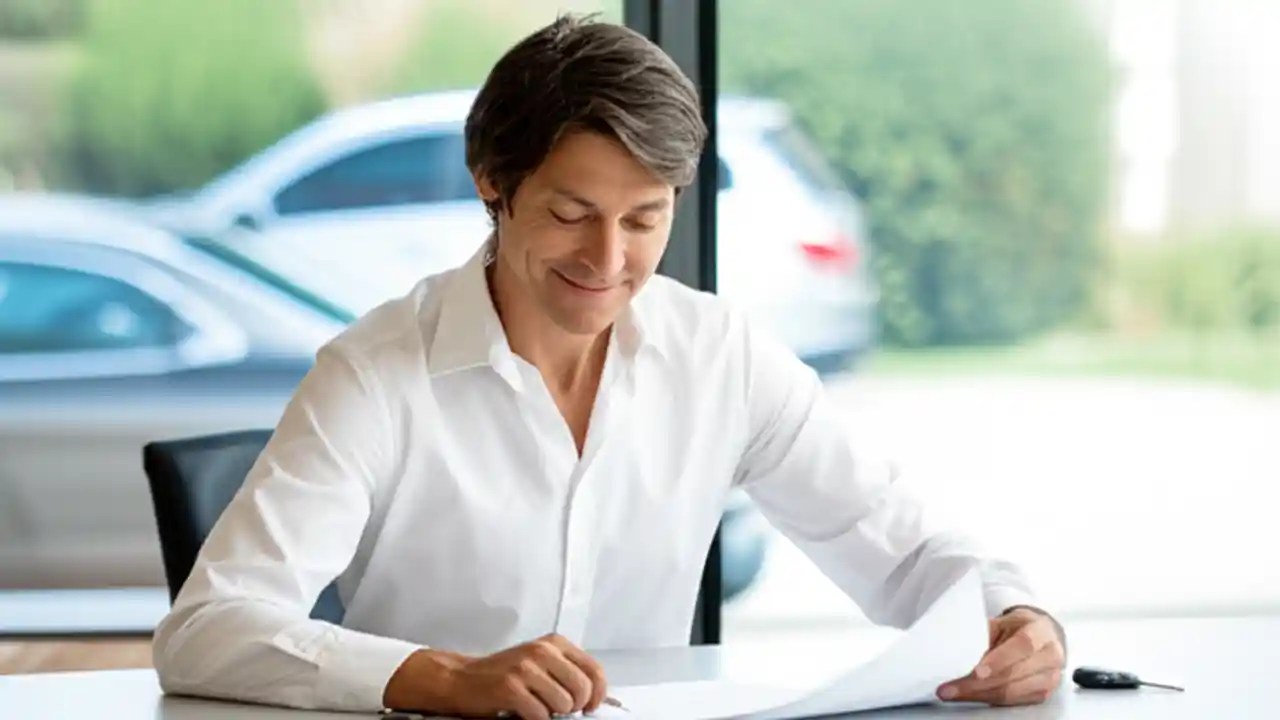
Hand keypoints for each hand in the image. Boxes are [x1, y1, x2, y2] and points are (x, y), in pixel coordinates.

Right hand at [384, 633, 608, 719]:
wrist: (463, 679)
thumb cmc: (506, 674)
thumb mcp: (540, 663)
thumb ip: (567, 672)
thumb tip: (597, 698)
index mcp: (555, 643)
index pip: (594, 669)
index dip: (598, 694)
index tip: (589, 707)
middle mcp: (542, 651)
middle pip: (581, 689)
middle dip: (574, 707)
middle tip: (557, 709)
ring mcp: (526, 668)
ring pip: (563, 704)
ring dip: (552, 714)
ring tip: (536, 707)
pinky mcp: (511, 687)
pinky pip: (540, 715)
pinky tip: (524, 712)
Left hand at [937, 607, 1066, 705]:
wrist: (1043, 637)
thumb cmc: (1019, 627)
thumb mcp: (1004, 621)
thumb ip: (986, 632)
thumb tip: (957, 645)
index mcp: (1041, 632)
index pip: (1022, 646)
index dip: (999, 660)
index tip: (977, 671)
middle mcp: (1050, 656)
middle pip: (1013, 675)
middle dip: (978, 684)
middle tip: (951, 688)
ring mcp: (1049, 678)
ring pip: (1011, 693)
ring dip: (979, 694)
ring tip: (954, 692)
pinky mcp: (1043, 694)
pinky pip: (1012, 702)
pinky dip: (988, 699)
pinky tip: (970, 695)